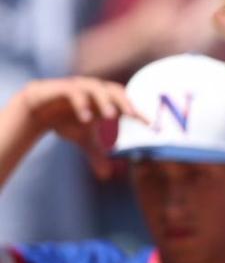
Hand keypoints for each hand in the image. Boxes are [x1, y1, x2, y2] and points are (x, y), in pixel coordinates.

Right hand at [20, 77, 139, 177]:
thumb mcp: (83, 139)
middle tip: (133, 115)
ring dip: (105, 101)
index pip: (125, 104)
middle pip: (115, 90)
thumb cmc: (66, 121)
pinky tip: (86, 119)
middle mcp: (95, 92)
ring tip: (111, 116)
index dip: (138, 112)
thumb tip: (106, 175)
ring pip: (96, 88)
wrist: (37, 110)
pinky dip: (81, 104)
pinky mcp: (63, 88)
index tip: (150, 124)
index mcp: (104, 102)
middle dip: (125, 102)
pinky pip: (75, 92)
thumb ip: (96, 153)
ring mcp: (80, 87)